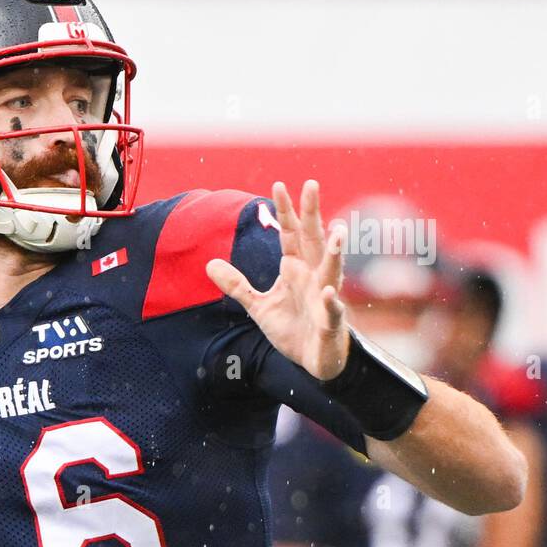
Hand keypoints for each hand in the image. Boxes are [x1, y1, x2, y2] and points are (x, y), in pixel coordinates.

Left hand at [206, 180, 350, 380]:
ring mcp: (325, 298)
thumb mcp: (258, 305)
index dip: (285, 211)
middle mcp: (314, 277)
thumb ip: (237, 285)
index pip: (290, 234)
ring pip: (332, 271)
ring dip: (335, 253)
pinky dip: (332, 302)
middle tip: (312, 185)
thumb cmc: (292, 328)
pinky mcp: (331, 323)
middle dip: (313, 214)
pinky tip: (329, 293)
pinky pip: (333, 311)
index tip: (279, 184)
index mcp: (297, 269)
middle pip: (314, 240)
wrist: (314, 362)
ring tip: (337, 233)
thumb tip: (209, 263)